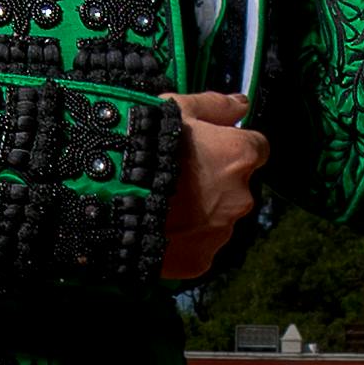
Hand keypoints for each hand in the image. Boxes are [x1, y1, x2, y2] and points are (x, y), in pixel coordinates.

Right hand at [158, 90, 263, 280]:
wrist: (107, 196)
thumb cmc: (142, 144)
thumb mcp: (176, 109)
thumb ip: (215, 105)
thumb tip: (243, 105)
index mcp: (239, 157)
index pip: (256, 149)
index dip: (230, 147)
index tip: (207, 149)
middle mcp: (240, 197)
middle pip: (235, 188)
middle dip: (213, 183)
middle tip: (176, 178)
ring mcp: (221, 232)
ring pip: (217, 219)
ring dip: (199, 213)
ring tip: (162, 205)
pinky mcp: (200, 260)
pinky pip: (197, 247)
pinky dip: (183, 240)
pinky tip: (157, 228)